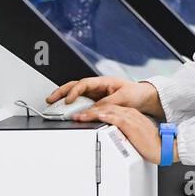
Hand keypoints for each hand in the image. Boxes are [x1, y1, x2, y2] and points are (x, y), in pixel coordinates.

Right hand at [48, 76, 164, 119]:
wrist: (144, 98)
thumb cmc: (136, 93)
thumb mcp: (123, 97)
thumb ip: (108, 103)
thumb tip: (94, 110)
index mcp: (103, 82)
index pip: (83, 84)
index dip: (74, 91)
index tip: (68, 100)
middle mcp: (97, 87)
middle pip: (74, 87)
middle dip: (61, 92)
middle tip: (50, 100)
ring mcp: (95, 95)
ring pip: (76, 96)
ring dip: (64, 100)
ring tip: (52, 106)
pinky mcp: (96, 103)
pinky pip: (82, 104)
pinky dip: (73, 108)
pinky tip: (66, 113)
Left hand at [76, 102, 169, 163]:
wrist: (163, 147)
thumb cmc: (152, 144)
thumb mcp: (135, 134)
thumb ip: (124, 131)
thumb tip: (113, 136)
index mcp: (132, 115)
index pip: (110, 108)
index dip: (96, 110)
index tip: (85, 114)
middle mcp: (131, 114)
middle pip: (107, 107)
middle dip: (90, 110)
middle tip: (77, 114)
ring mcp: (131, 119)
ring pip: (108, 111)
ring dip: (92, 113)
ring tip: (80, 116)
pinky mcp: (131, 125)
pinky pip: (115, 118)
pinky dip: (104, 116)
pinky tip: (96, 116)